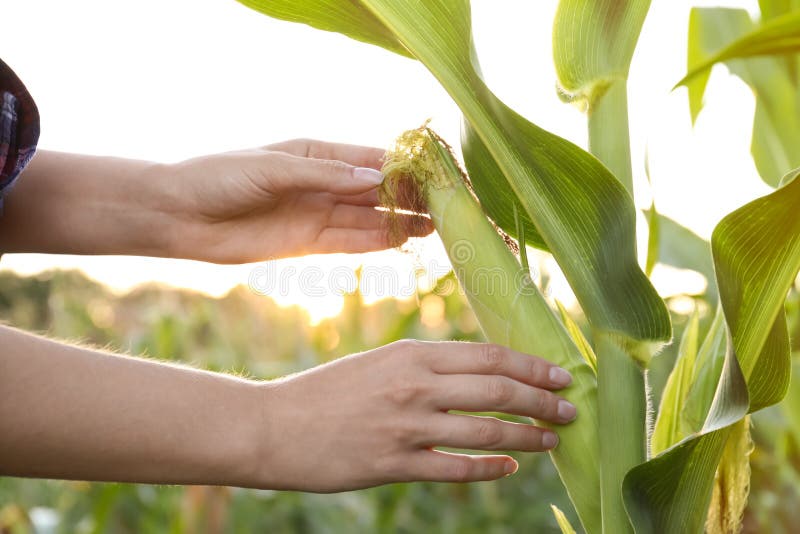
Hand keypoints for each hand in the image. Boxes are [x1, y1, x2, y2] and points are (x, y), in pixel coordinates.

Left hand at [166, 139, 431, 262]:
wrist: (178, 215)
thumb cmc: (219, 178)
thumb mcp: (272, 168)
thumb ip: (324, 176)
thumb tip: (374, 180)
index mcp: (316, 153)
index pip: (370, 159)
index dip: (405, 167)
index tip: (437, 173)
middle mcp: (322, 183)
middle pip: (376, 191)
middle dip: (411, 197)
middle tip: (448, 206)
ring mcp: (316, 214)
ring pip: (369, 218)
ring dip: (401, 222)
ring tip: (437, 227)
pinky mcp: (306, 243)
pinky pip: (349, 242)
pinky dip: (375, 242)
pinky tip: (401, 242)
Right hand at [255, 340, 576, 491]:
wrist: (274, 425)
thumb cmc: (327, 390)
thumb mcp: (379, 362)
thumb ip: (426, 366)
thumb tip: (479, 374)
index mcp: (412, 354)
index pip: (488, 356)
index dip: (531, 366)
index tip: (561, 374)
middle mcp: (415, 387)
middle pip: (497, 392)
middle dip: (542, 401)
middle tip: (570, 408)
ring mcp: (406, 428)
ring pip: (486, 432)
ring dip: (528, 437)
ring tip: (552, 440)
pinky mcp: (394, 465)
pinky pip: (456, 469)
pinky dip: (490, 468)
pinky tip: (510, 467)